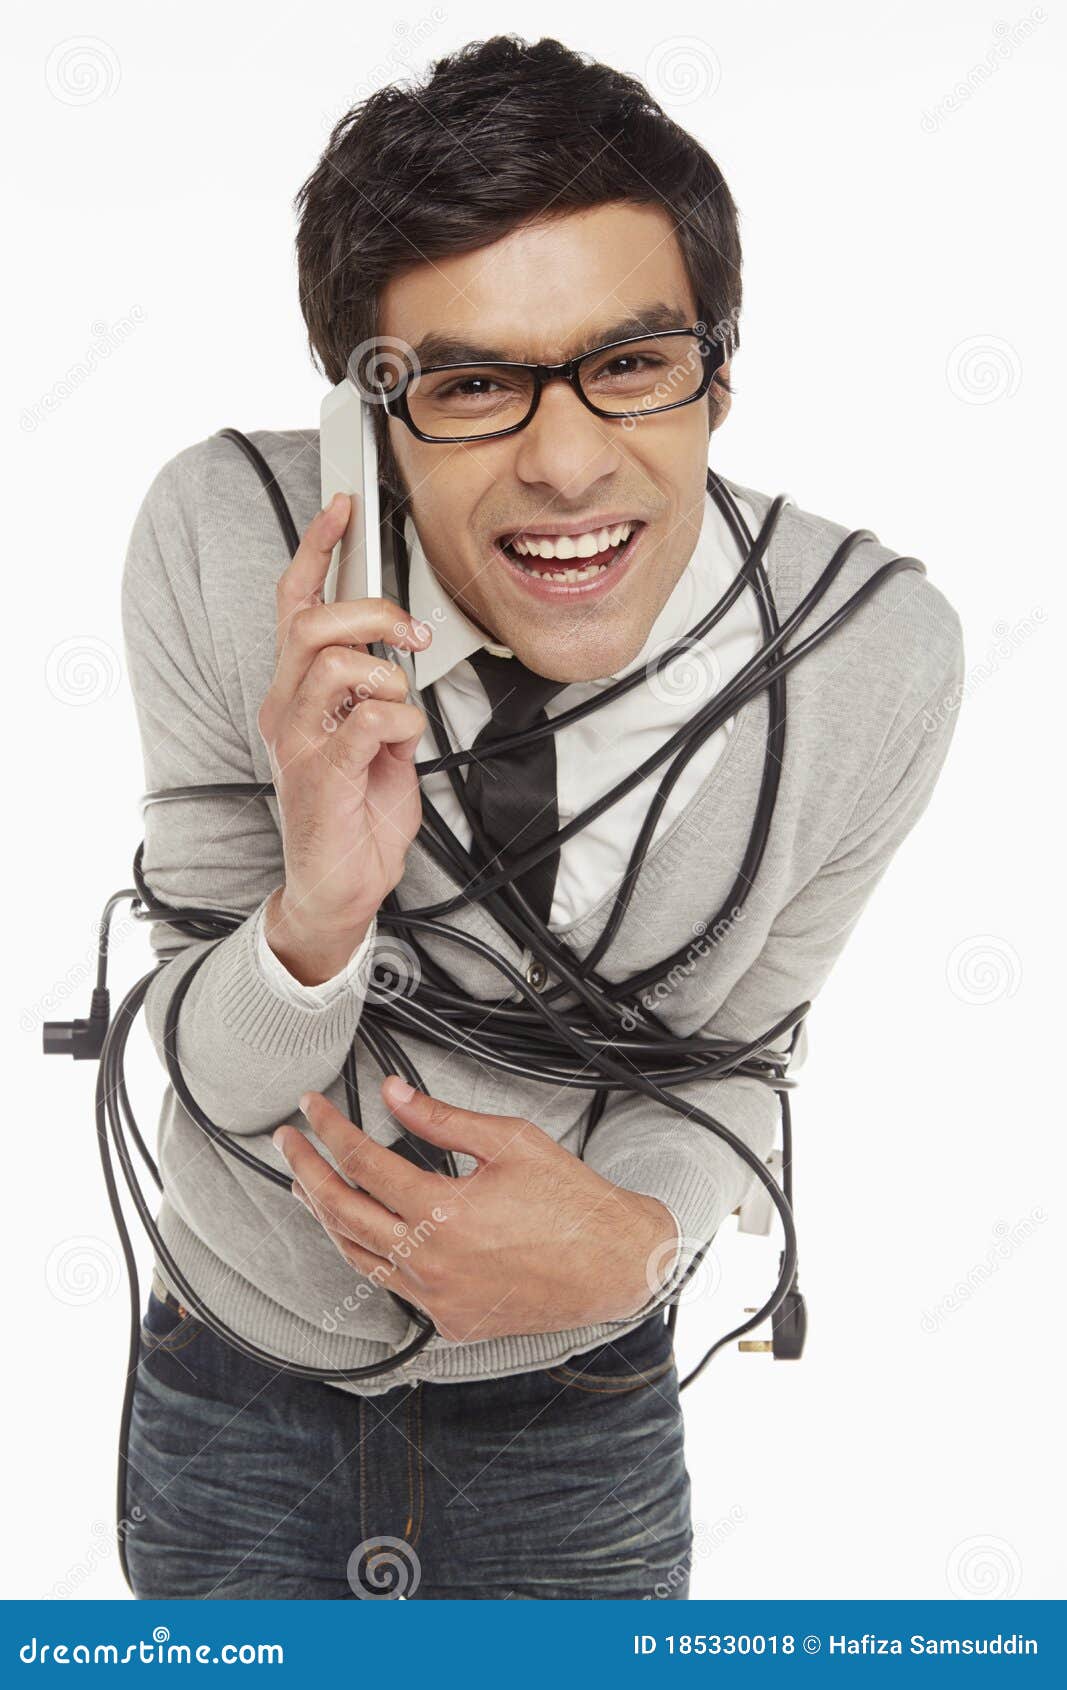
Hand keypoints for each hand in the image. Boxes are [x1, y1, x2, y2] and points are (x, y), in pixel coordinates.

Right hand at [257, 493, 430, 982]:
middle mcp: (286, 710)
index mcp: (298, 694)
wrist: (342, 888)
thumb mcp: (382, 743)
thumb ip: (385, 699)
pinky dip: (400, 721)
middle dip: (370, 612)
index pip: (295, 606)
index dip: (315, 551)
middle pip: (311, 623)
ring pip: (334, 664)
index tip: (342, 508)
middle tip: (409, 634)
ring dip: (386, 674)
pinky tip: (400, 742)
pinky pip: (365, 720)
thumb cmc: (356, 818)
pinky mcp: (319, 774)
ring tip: (400, 705)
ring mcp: (297, 742)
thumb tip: (403, 669)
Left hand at [272, 1078, 679, 1342]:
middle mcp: (431, 1261)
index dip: (329, 1129)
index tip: (312, 1107)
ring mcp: (437, 1298)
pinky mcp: (449, 1321)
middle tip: (288, 1142)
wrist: (615, 1265)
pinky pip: (392, 1286)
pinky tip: (362, 1232)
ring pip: (356, 1256)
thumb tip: (393, 1095)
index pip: (361, 1163)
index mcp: (443, 1211)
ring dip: (325, 1217)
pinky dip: (368, 1254)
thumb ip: (441, 1120)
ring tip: (307, 1184)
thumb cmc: (572, 1202)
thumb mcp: (509, 1142)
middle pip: (339, 1213)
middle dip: (304, 1172)